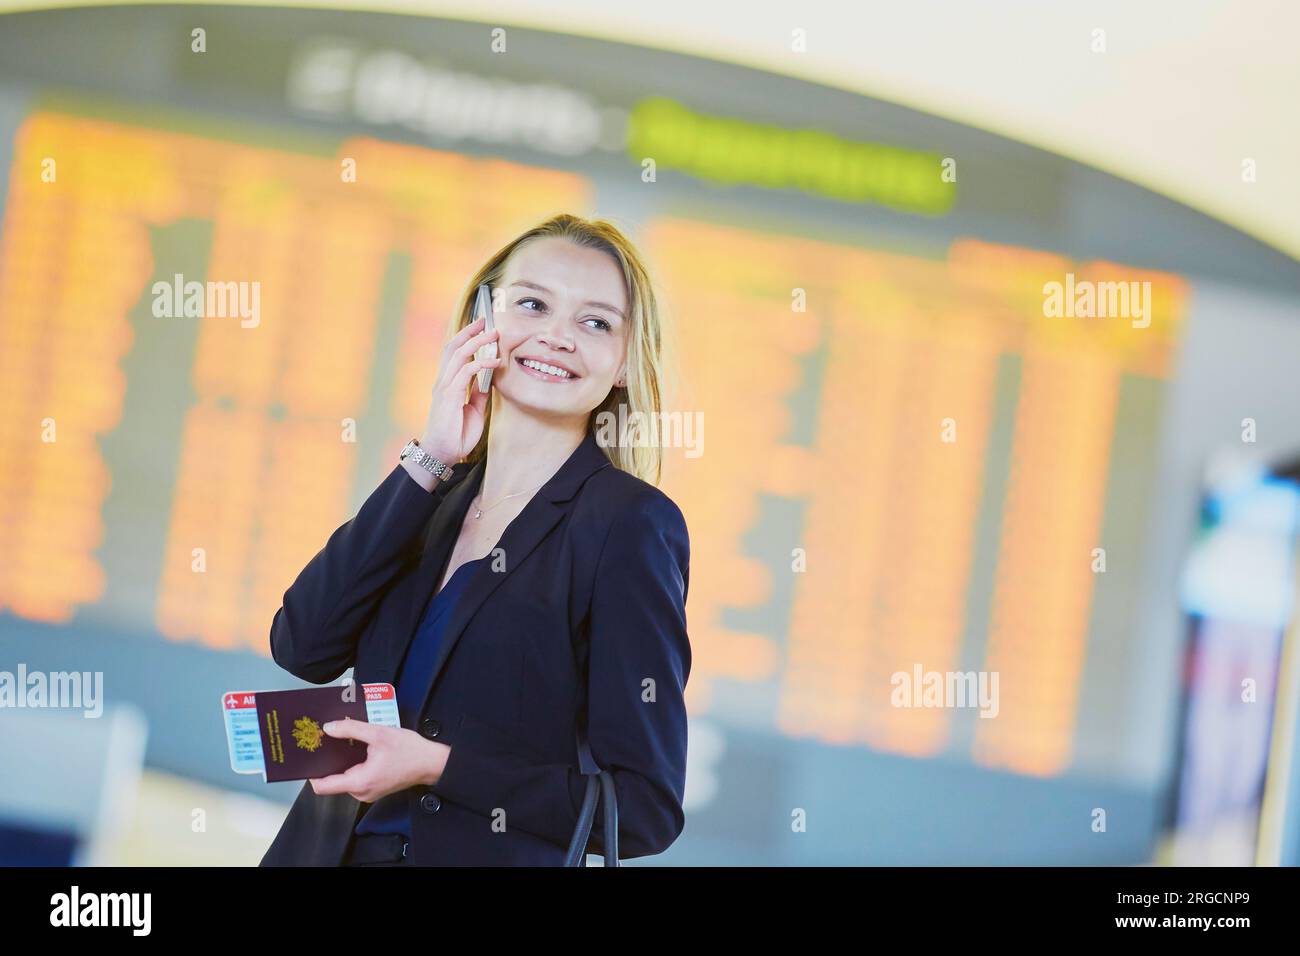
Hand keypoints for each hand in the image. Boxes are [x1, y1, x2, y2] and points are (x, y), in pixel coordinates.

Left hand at [308, 717, 450, 802]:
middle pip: (333, 779)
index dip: (311, 772)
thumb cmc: (410, 751)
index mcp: (359, 782)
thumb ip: (351, 729)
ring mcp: (368, 792)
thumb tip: (329, 728)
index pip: (322, 786)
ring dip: (345, 761)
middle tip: (328, 740)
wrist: (432, 763)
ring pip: (346, 777)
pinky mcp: (375, 788)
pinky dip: (355, 764)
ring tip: (349, 741)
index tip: (309, 757)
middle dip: (330, 760)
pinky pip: (357, 777)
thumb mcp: (379, 734)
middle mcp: (362, 792)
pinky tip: (363, 749)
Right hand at [418, 315, 501, 464]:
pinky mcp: (448, 396)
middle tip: (487, 321)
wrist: (442, 453)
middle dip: (470, 331)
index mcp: (448, 383)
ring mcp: (444, 387)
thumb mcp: (474, 410)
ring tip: (493, 335)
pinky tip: (494, 362)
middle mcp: (443, 381)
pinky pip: (464, 373)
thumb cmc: (456, 433)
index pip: (455, 352)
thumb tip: (489, 379)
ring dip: (477, 343)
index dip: (467, 337)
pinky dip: (480, 364)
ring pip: (458, 355)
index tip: (482, 327)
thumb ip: (479, 393)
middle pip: (453, 347)